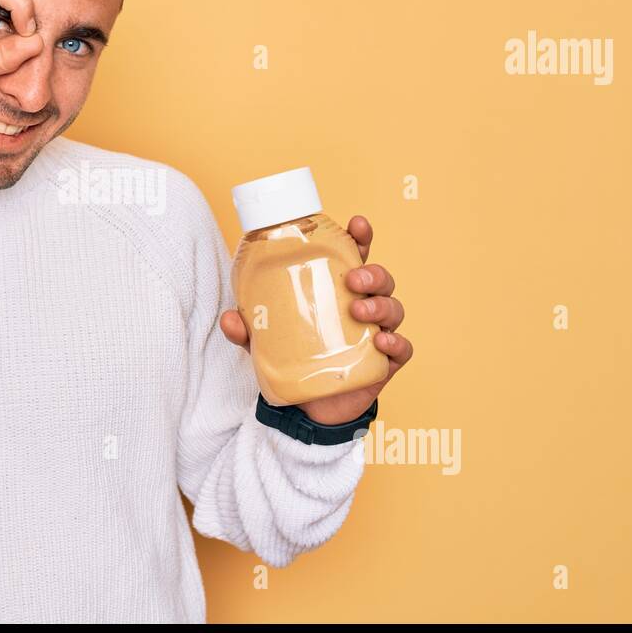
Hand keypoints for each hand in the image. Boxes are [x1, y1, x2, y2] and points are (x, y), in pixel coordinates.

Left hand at [220, 215, 412, 425]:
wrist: (311, 407)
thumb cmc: (297, 359)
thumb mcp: (267, 342)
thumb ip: (249, 330)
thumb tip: (229, 319)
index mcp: (338, 291)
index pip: (356, 256)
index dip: (361, 237)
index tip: (356, 225)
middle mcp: (363, 307)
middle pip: (381, 279)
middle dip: (372, 273)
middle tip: (353, 280)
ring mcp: (378, 333)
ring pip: (394, 308)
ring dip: (380, 305)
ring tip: (360, 311)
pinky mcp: (386, 363)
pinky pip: (402, 348)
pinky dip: (396, 343)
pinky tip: (382, 342)